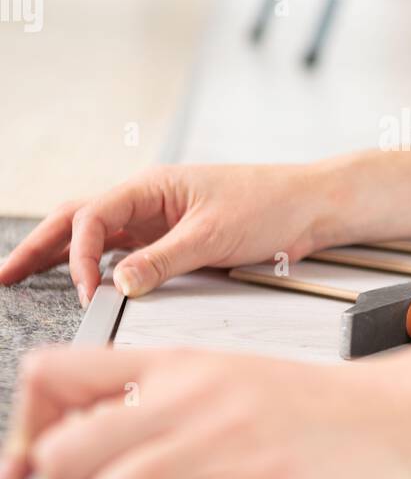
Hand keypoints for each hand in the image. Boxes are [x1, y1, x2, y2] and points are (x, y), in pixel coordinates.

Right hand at [0, 160, 352, 306]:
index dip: (82, 256)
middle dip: (40, 245)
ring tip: (23, 273)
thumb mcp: (215, 236)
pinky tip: (82, 280)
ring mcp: (159, 218)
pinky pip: (124, 250)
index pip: (94, 217)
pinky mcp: (173, 238)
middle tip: (5, 273)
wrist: (312, 206)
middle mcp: (149, 199)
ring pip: (96, 233)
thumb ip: (164, 261)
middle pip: (79, 219)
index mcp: (153, 186)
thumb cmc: (272, 205)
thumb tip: (119, 283)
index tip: (90, 293)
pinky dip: (95, 263)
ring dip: (60, 253)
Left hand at [0, 344, 410, 478]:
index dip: (29, 431)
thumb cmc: (317, 409)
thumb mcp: (225, 378)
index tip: (47, 463)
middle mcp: (190, 399)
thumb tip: (61, 444)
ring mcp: (226, 445)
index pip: (48, 377)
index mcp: (176, 365)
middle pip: (60, 455)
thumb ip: (149, 401)